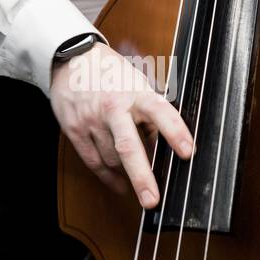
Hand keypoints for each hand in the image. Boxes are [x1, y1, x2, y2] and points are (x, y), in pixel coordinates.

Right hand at [50, 43, 193, 207]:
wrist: (71, 60)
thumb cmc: (112, 74)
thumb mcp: (137, 83)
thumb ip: (150, 111)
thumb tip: (164, 146)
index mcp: (135, 92)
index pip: (159, 111)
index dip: (175, 131)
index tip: (188, 152)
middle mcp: (112, 107)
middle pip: (128, 146)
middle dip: (141, 176)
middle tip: (153, 200)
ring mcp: (91, 120)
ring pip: (112, 159)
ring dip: (127, 174)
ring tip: (142, 185)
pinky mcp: (74, 129)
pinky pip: (93, 161)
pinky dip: (108, 176)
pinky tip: (120, 184)